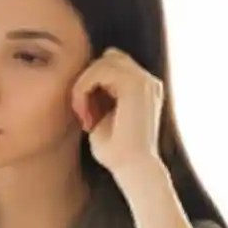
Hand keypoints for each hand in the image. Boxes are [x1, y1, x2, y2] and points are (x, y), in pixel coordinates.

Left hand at [71, 47, 164, 175]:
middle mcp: (148, 81)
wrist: (132, 169)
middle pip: (108, 58)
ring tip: (83, 114)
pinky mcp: (136, 85)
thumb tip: (80, 82)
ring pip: (103, 61)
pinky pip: (100, 69)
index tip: (85, 114)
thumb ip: (98, 96)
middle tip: (82, 112)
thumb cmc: (116, 152)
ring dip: (84, 85)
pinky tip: (85, 113)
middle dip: (88, 80)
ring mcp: (144, 81)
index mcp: (143, 89)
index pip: (112, 65)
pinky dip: (84, 88)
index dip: (93, 83)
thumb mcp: (102, 117)